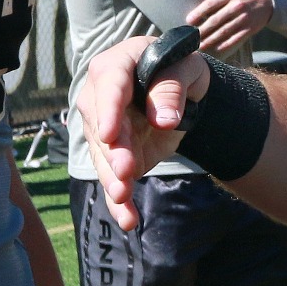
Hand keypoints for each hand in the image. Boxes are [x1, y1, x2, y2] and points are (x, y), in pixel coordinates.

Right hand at [80, 35, 209, 229]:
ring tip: (124, 199)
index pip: (109, 86)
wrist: (183, 92)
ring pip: (104, 158)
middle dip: (112, 153)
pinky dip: (120, 201)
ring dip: (112, 180)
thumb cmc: (180, 69)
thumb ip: (173, 88)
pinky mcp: (115, 155)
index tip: (110, 135)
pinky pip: (114, 179)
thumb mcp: (186, 68)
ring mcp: (105, 129)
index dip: (108, 111)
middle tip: (125, 173)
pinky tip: (127, 219)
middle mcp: (100, 98)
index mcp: (115, 66)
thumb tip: (163, 119)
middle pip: (101, 127)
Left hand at [187, 0, 274, 52]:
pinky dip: (226, 44)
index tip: (189, 20)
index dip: (199, 12)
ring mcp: (244, 19)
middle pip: (216, 20)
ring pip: (224, 31)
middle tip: (191, 36)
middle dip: (202, 29)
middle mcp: (237, 6)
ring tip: (199, 45)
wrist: (269, 1)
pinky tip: (216, 48)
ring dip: (211, 39)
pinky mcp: (250, 29)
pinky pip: (236, 38)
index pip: (211, 3)